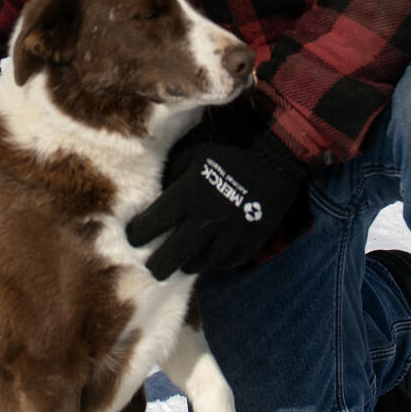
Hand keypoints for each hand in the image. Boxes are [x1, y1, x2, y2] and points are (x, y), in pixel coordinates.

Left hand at [124, 102, 312, 278]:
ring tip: (180, 265)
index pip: (150, 225)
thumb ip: (172, 175)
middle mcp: (205, 220)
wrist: (277, 149)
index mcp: (186, 195)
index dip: (137, 234)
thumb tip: (157, 195)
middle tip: (152, 269)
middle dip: (158, 266)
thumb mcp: (192, 150)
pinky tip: (210, 260)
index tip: (133, 237)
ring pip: (201, 263)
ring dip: (188, 264)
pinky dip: (217, 263)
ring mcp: (230, 234)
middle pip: (173, 255)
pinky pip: (229, 262)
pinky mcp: (252, 239)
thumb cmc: (229, 143)